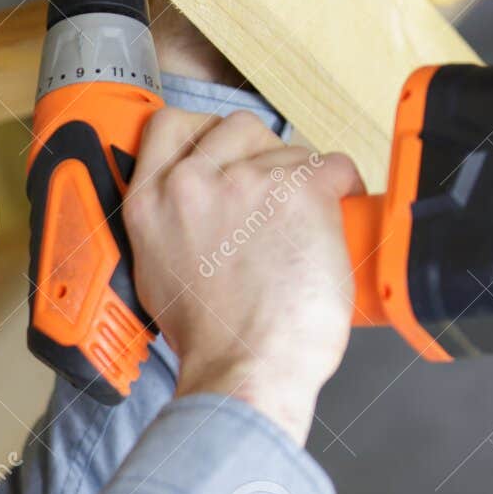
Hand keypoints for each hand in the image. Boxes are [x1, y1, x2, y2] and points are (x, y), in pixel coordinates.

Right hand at [122, 108, 358, 444]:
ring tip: (304, 224)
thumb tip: (199, 207)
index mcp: (150, 204)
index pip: (167, 125)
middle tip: (274, 193)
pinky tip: (336, 215)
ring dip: (303, 180)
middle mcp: (191, 184)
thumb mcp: (156, 275)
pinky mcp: (296, 192)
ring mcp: (244, 183)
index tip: (224, 150)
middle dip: (261, 153)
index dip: (203, 132)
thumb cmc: (210, 338)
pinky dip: (343, 188)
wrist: (245, 367)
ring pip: (289, 149)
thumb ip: (168, 225)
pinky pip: (333, 166)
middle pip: (236, 127)